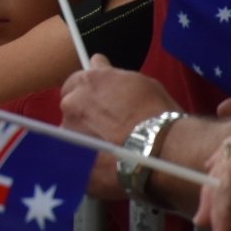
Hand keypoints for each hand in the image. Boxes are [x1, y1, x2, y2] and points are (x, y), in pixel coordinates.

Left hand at [59, 54, 177, 198]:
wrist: (162, 151)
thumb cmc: (157, 115)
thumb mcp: (140, 83)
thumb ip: (111, 74)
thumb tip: (97, 62)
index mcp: (86, 81)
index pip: (75, 84)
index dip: (88, 95)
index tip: (99, 104)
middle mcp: (72, 102)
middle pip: (71, 108)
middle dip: (84, 116)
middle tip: (108, 129)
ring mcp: (69, 131)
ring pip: (71, 134)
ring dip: (84, 140)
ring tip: (110, 152)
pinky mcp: (71, 158)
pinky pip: (73, 159)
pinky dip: (85, 163)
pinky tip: (105, 167)